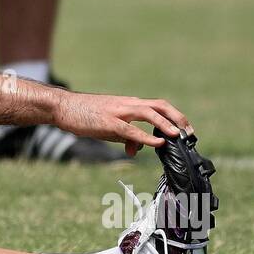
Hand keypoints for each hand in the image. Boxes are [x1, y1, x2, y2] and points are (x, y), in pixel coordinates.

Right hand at [56, 94, 192, 157]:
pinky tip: (157, 144)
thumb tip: (137, 149)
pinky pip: (131, 129)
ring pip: (149, 113)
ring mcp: (118, 112)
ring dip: (165, 124)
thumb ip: (126, 137)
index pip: (158, 106)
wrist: (63, 107)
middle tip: (190, 132)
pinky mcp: (109, 122)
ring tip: (178, 135)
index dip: (175, 115)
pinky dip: (146, 137)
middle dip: (177, 117)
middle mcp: (127, 104)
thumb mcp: (110, 127)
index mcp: (129, 104)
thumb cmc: (86, 115)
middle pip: (159, 105)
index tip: (186, 129)